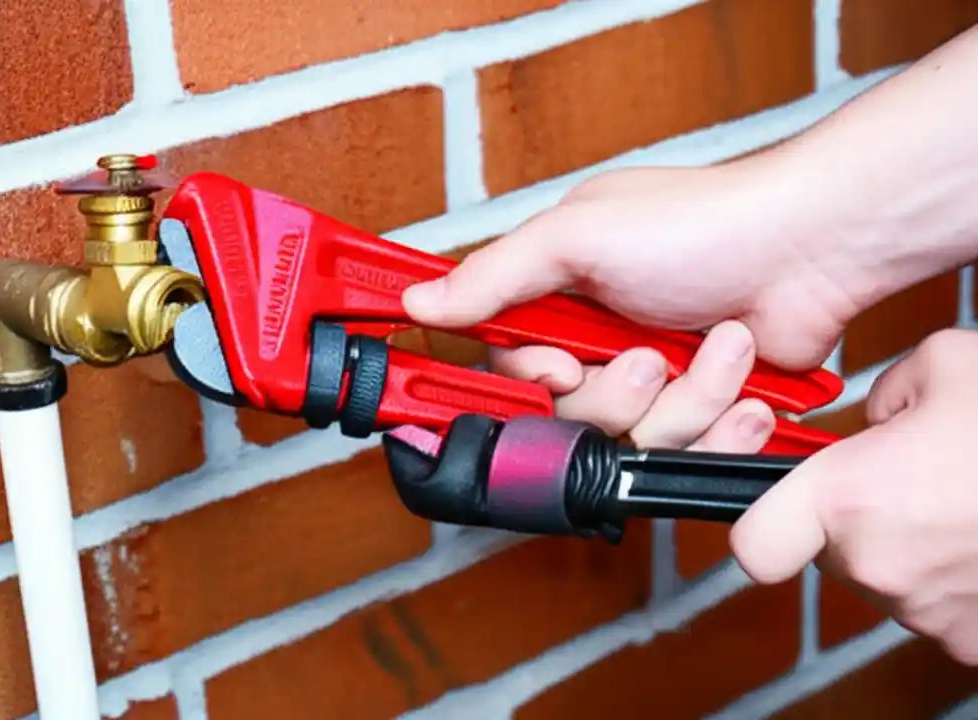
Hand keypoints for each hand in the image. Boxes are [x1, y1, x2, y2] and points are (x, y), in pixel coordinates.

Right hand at [403, 160, 864, 448]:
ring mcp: (650, 380)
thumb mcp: (578, 234)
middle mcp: (597, 341)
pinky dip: (724, 426)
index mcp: (556, 295)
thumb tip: (420, 302)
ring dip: (687, 399)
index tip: (563, 368)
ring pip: (632, 441)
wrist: (811, 249)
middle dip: (618, 396)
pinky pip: (688, 454)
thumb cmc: (704, 224)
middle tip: (649, 358)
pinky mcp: (701, 412)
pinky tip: (747, 389)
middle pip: (568, 419)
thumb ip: (494, 276)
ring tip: (722, 347)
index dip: (532, 382)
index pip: (507, 366)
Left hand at [732, 329, 977, 664]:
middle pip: (829, 554)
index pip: (754, 546)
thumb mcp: (943, 363)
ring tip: (964, 502)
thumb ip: (879, 395)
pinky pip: (939, 606)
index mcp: (849, 498)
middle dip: (857, 518)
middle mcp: (878, 566)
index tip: (781, 505)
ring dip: (911, 545)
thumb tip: (870, 423)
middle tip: (914, 480)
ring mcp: (928, 613)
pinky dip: (954, 577)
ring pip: (887, 578)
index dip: (762, 522)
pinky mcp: (971, 642)